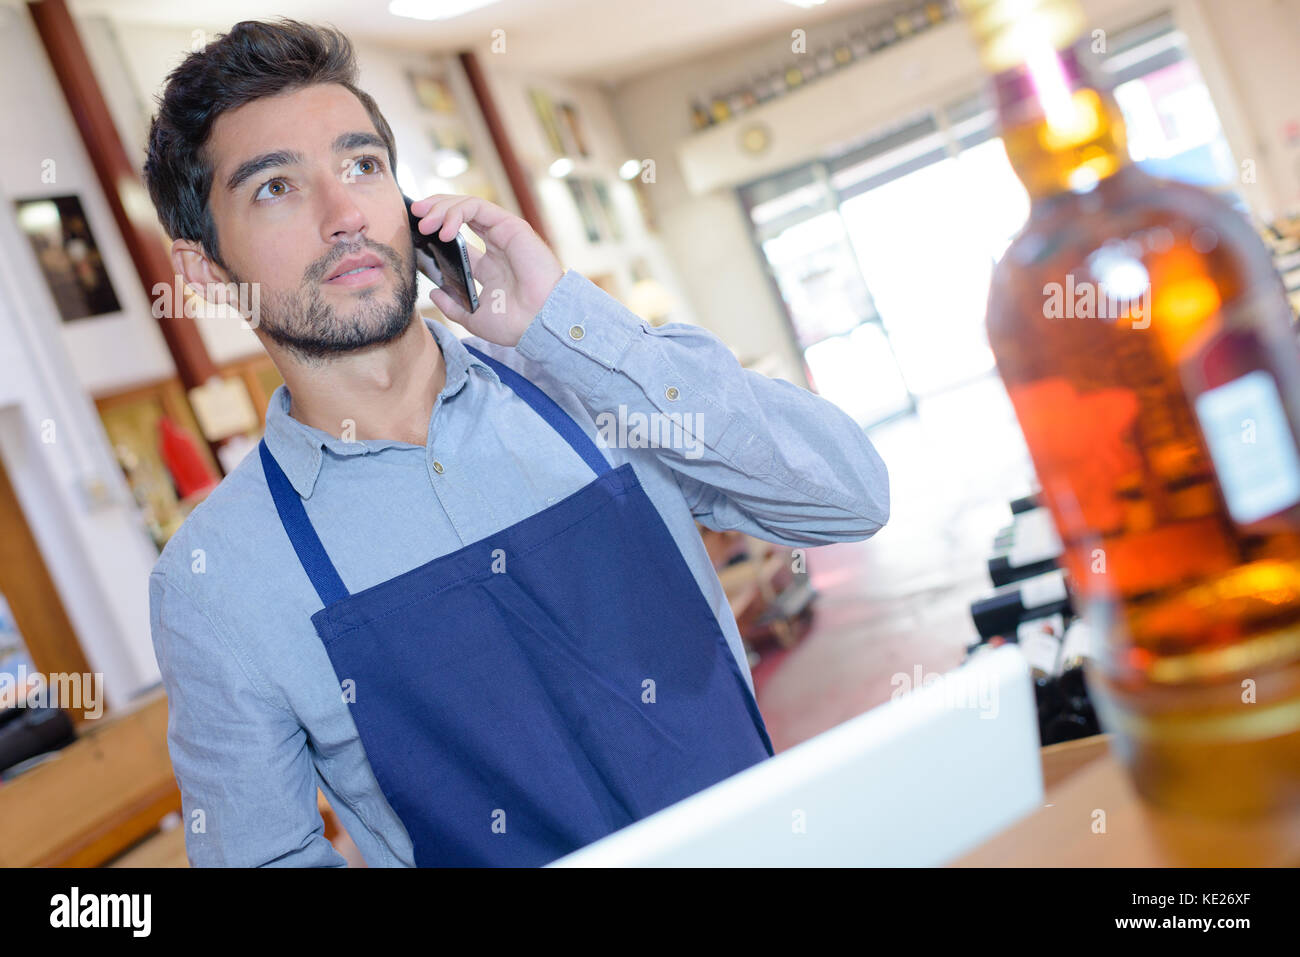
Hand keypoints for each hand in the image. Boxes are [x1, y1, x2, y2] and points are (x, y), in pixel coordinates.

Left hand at [410, 194, 563, 346]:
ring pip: (466, 205)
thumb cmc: (515, 324)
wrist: (538, 324)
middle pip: (458, 216)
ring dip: (441, 208)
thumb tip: (434, 293)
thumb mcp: (474, 318)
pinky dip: (457, 212)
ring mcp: (503, 234)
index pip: (457, 238)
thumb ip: (453, 306)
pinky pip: (478, 207)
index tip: (414, 235)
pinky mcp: (510, 226)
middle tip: (415, 217)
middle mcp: (495, 246)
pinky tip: (446, 230)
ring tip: (426, 222)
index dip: (434, 231)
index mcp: (488, 266)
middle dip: (434, 211)